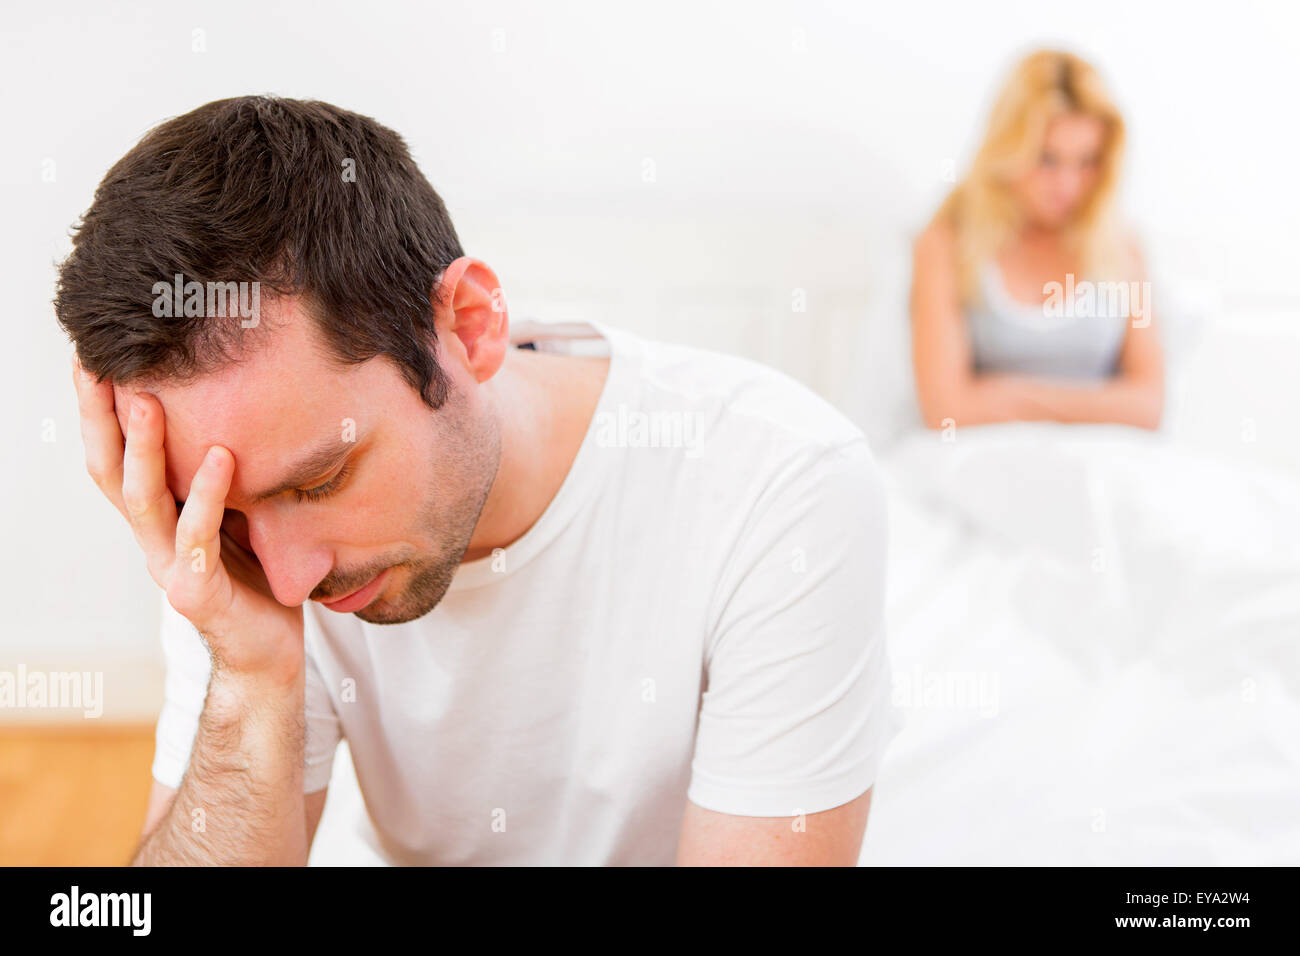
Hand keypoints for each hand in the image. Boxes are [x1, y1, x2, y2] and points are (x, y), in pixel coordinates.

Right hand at [72, 356, 303, 683]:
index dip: (98, 412)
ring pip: (144, 500)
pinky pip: (200, 536)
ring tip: (144, 399)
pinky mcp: (198, 593)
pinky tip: (225, 456)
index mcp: (158, 520)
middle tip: (95, 364)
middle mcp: (153, 540)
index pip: (116, 457)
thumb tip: (237, 412)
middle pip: (111, 471)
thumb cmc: (255, 580)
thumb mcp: (239, 516)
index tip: (91, 357)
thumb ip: (224, 478)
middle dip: (100, 418)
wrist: (269, 656)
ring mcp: (170, 567)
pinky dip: (210, 494)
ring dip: (143, 448)